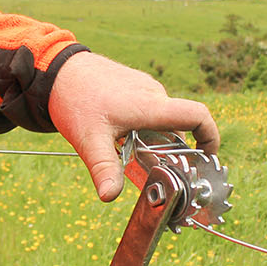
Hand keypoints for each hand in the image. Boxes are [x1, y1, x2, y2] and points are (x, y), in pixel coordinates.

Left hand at [48, 51, 219, 201]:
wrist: (55, 68)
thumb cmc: (74, 99)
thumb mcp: (89, 139)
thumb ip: (103, 169)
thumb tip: (110, 197)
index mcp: (151, 105)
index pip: (198, 116)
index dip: (211, 137)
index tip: (208, 158)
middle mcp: (153, 93)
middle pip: (178, 125)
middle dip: (174, 150)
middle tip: (157, 171)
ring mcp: (142, 87)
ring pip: (161, 118)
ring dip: (155, 138)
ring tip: (131, 153)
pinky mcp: (132, 85)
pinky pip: (148, 109)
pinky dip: (143, 126)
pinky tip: (120, 136)